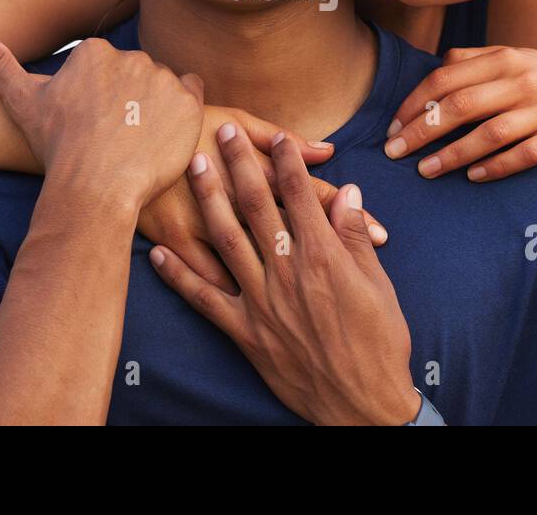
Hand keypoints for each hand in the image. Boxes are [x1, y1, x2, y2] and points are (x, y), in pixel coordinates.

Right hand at [0, 31, 202, 212]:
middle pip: (136, 76)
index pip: (106, 70)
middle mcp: (131, 56)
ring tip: (139, 140)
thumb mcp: (22, 102)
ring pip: (163, 86)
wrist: (95, 186)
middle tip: (116, 137)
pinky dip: (182, 112)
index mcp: (94, 52)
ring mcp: (162, 78)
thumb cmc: (58, 147)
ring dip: (155, 107)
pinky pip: (192, 95)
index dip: (101, 100)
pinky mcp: (188, 101)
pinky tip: (165, 133)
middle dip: (129, 102)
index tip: (94, 125)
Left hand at [150, 124, 418, 425]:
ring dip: (207, 199)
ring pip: (226, 238)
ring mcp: (260, 301)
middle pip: (257, 206)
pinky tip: (157, 251)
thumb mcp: (378, 285)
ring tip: (193, 167)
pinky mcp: (243, 332)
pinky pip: (203, 297)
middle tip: (222, 130)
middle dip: (239, 163)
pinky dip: (178, 274)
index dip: (287, 160)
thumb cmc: (379, 343)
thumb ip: (355, 236)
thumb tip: (346, 192)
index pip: (301, 195)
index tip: (276, 134)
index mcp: (324, 257)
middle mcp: (287, 271)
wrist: (361, 405)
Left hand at [384, 45, 536, 187]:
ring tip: (425, 172)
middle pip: (460, 105)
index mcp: (505, 58)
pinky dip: (496, 166)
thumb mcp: (518, 61)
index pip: (445, 78)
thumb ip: (476, 60)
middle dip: (421, 131)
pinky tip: (473, 178)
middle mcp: (524, 79)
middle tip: (394, 153)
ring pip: (489, 132)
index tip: (391, 128)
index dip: (413, 104)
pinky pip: (525, 154)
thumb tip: (433, 66)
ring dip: (452, 154)